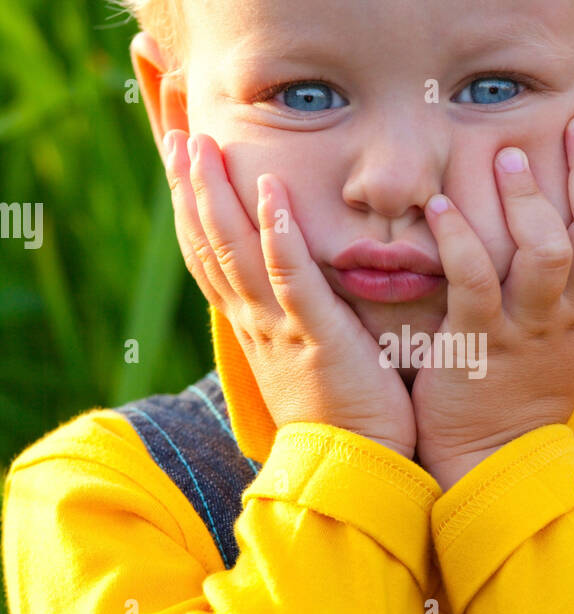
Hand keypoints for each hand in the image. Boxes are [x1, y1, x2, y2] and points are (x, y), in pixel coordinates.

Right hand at [162, 131, 416, 458]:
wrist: (354, 475)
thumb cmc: (345, 421)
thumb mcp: (312, 363)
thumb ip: (302, 325)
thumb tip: (302, 298)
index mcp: (256, 329)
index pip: (214, 261)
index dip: (195, 213)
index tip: (185, 169)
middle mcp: (256, 325)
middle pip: (210, 247)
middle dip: (193, 190)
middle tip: (180, 138)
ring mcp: (280, 330)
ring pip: (235, 252)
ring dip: (218, 196)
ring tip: (206, 146)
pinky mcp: (315, 337)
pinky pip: (291, 277)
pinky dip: (278, 232)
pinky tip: (272, 188)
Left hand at [412, 117, 573, 489]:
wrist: (496, 459)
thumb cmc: (525, 393)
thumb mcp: (570, 341)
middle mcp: (569, 315)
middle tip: (573, 124)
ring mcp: (526, 330)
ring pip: (544, 252)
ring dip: (527, 199)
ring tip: (508, 156)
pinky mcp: (479, 343)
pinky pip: (474, 282)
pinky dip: (460, 239)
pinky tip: (441, 207)